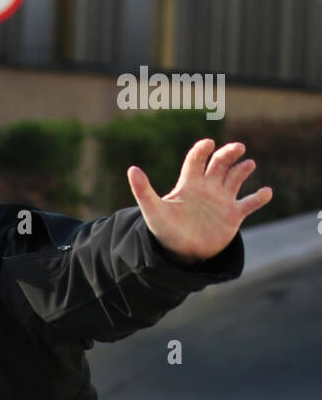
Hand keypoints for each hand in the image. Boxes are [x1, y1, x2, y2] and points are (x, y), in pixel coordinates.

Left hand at [126, 139, 272, 262]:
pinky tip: (267, 192)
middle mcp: (207, 188)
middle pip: (220, 163)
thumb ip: (143, 190)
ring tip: (249, 164)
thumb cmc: (164, 232)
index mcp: (190, 184)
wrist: (178, 255)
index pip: (197, 159)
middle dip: (229, 153)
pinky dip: (259, 198)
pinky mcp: (232, 216)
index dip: (202, 149)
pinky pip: (249, 203)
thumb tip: (131, 169)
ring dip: (243, 169)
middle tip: (238, 148)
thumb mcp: (152, 211)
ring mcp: (221, 201)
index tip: (208, 144)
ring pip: (236, 178)